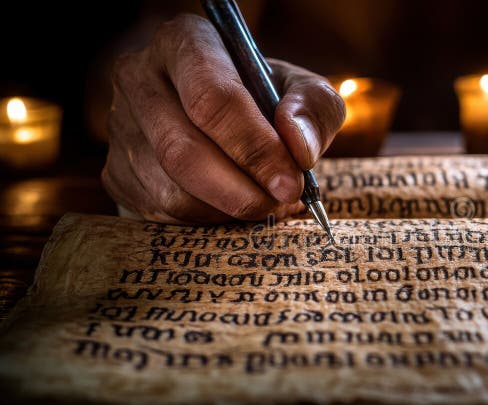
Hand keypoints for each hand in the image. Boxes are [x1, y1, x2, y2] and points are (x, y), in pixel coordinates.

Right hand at [102, 14, 344, 223]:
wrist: (222, 116)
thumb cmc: (266, 97)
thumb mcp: (301, 88)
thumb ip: (313, 109)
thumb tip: (299, 148)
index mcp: (185, 42)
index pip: (213, 99)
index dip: (255, 148)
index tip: (290, 182)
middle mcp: (140, 76)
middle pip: (183, 151)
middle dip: (241, 190)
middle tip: (280, 203)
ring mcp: (120, 125)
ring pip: (169, 189)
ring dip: (226, 210)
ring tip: (264, 204)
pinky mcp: (116, 170)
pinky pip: (160, 212)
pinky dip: (205, 221)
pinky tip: (233, 208)